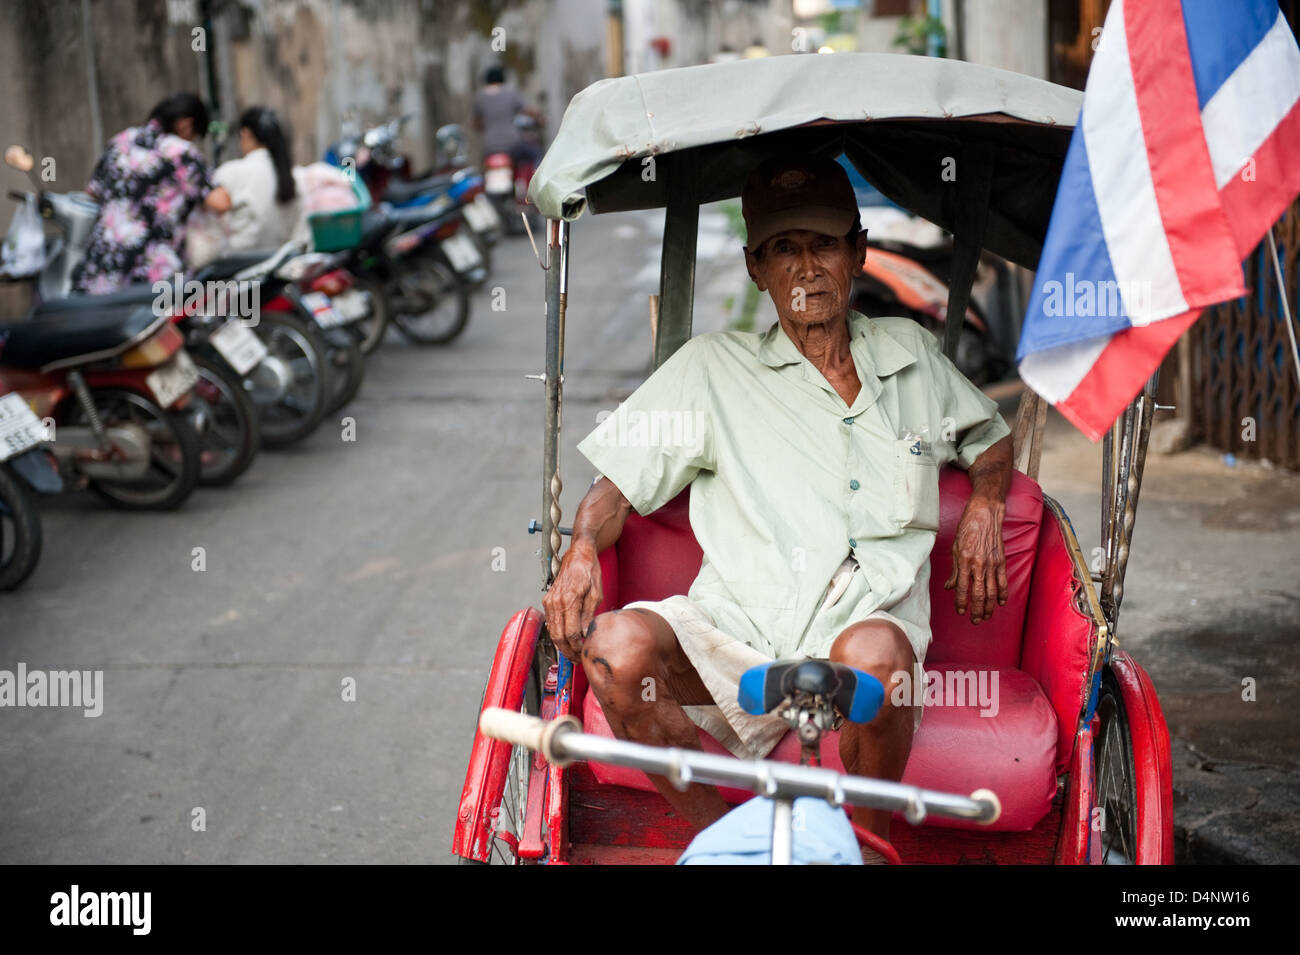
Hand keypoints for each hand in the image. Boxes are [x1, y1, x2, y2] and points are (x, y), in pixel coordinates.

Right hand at [541, 539, 603, 660]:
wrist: (578, 554)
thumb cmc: (590, 570)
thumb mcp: (596, 592)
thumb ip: (589, 614)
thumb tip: (585, 634)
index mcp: (570, 599)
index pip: (570, 632)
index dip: (577, 646)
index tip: (584, 652)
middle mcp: (556, 602)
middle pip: (558, 635)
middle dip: (568, 650)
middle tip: (578, 659)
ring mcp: (550, 601)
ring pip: (552, 631)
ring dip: (561, 645)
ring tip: (572, 653)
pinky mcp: (548, 600)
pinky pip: (551, 622)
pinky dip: (557, 634)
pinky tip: (566, 640)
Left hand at [943, 495, 1007, 622]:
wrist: (985, 514)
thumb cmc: (967, 528)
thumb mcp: (955, 547)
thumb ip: (954, 569)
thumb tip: (949, 586)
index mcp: (964, 561)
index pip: (962, 588)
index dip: (961, 602)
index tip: (960, 611)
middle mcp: (978, 564)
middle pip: (979, 594)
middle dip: (977, 610)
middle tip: (975, 621)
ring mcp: (992, 563)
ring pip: (992, 591)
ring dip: (990, 607)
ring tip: (987, 617)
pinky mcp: (1001, 560)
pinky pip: (1003, 581)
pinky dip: (1003, 593)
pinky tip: (1001, 603)